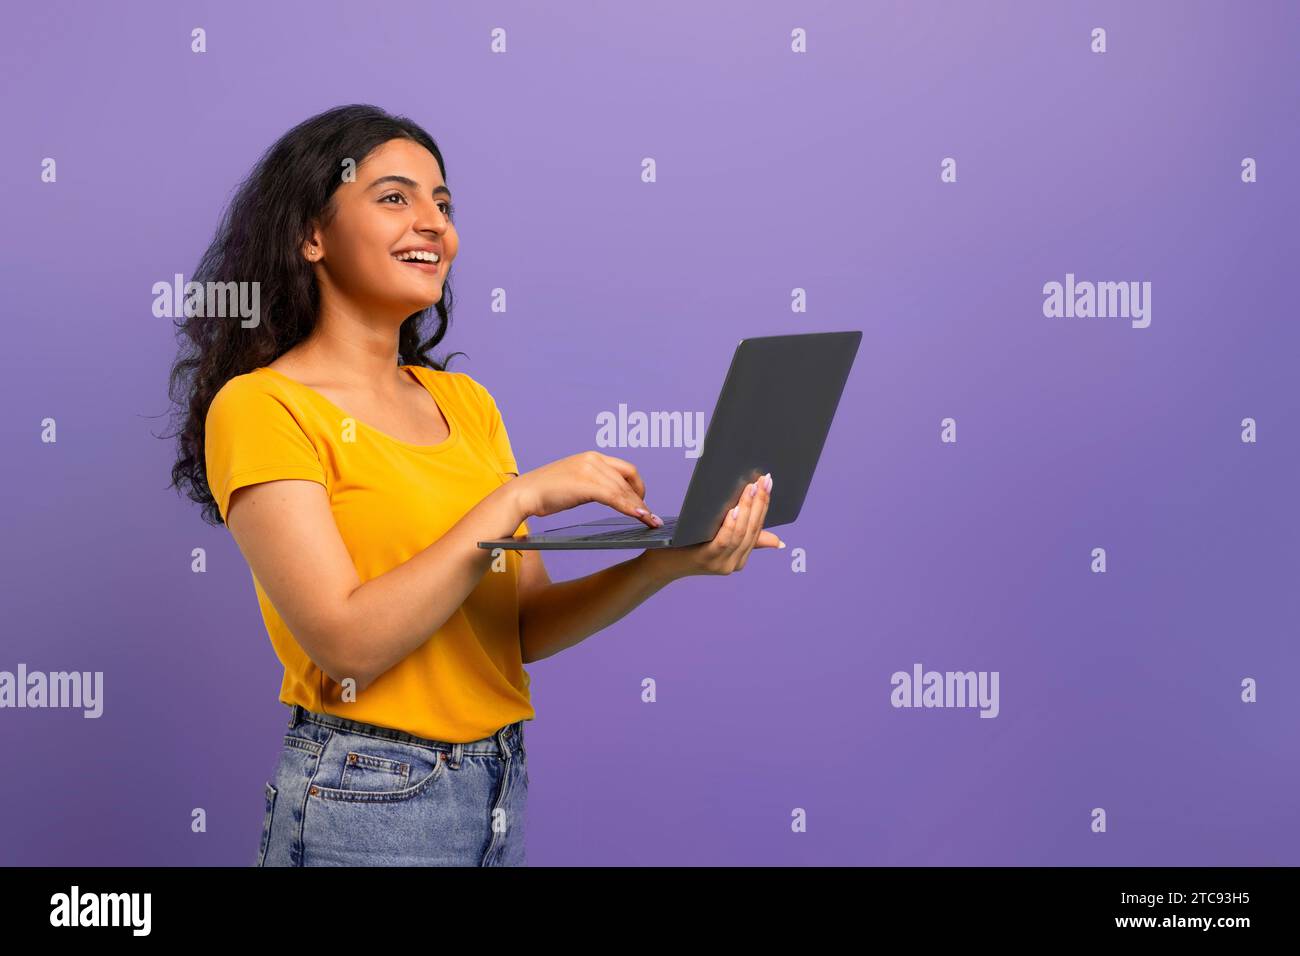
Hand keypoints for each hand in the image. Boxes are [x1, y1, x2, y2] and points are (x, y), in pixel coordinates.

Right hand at [512, 451, 659, 528]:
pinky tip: (639, 517)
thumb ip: (594, 484)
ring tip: (650, 521)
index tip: (644, 504)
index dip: (638, 488)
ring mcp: (590, 469)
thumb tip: (612, 496)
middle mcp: (593, 459)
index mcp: (592, 457)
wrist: (524, 493)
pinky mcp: (586, 483)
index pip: (626, 470)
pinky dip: (630, 508)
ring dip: (639, 507)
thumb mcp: (576, 482)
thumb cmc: (547, 492)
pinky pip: (615, 497)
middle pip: (628, 479)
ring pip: (624, 490)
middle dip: (641, 500)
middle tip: (650, 517)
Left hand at [647, 472, 781, 577]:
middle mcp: (733, 564)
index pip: (758, 529)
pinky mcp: (705, 559)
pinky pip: (724, 540)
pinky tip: (734, 509)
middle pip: (752, 529)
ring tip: (750, 490)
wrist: (660, 563)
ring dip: (747, 510)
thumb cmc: (687, 545)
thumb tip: (778, 541)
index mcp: (740, 558)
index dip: (764, 506)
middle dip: (759, 503)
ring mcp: (720, 563)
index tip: (768, 484)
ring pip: (740, 533)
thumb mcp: (719, 539)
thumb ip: (743, 536)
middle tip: (763, 481)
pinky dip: (731, 524)